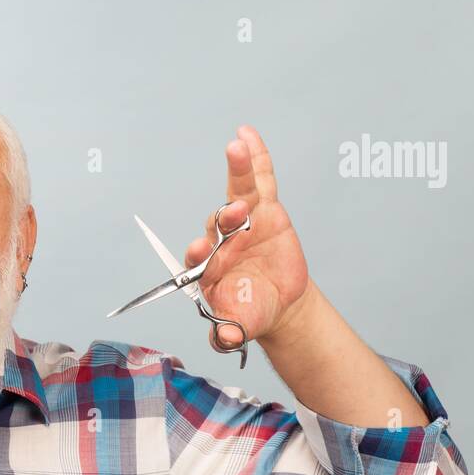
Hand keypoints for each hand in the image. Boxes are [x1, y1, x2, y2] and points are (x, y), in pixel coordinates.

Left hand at [182, 126, 311, 347]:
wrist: (276, 301)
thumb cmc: (251, 311)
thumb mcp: (241, 326)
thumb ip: (228, 333)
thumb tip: (224, 339)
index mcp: (208, 266)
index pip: (197, 255)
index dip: (197, 251)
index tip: (199, 249)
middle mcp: (221, 239)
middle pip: (218, 221)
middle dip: (224, 216)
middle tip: (233, 212)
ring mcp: (243, 220)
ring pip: (237, 193)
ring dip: (237, 172)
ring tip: (236, 149)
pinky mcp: (266, 208)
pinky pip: (259, 179)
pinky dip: (255, 158)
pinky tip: (246, 135)